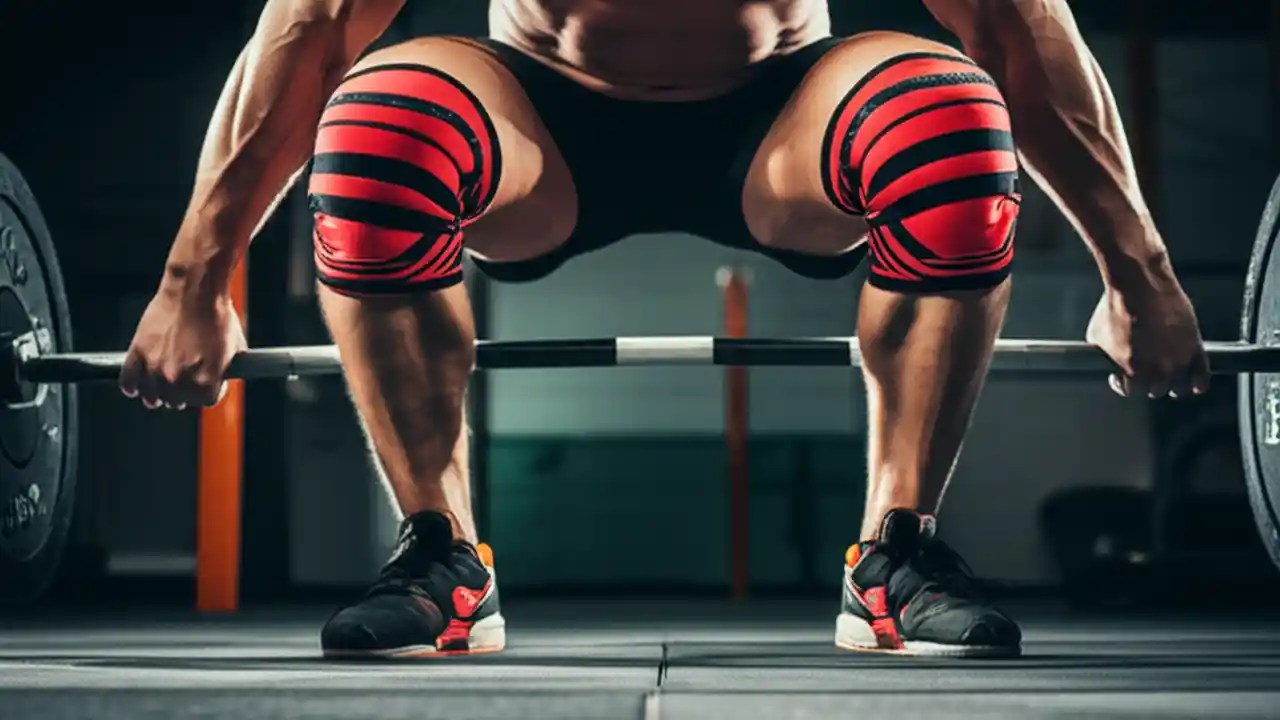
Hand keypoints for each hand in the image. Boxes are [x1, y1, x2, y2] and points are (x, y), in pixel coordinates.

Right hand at [118, 283, 246, 409]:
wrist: (195, 291)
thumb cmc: (217, 316)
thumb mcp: (235, 349)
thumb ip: (226, 371)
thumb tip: (222, 378)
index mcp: (206, 382)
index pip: (206, 402)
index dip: (208, 392)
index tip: (205, 385)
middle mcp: (179, 380)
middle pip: (177, 401)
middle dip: (182, 395)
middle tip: (182, 387)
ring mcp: (156, 368)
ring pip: (151, 395)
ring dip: (155, 395)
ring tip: (156, 395)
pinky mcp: (138, 353)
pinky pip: (128, 379)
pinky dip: (130, 385)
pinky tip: (134, 388)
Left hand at [1086, 257, 1208, 398]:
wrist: (1141, 284)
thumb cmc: (1116, 307)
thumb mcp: (1097, 337)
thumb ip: (1104, 358)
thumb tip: (1106, 366)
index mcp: (1132, 371)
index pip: (1131, 392)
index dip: (1126, 383)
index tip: (1125, 377)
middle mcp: (1157, 370)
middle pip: (1156, 390)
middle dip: (1149, 382)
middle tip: (1147, 371)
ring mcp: (1179, 360)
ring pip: (1179, 388)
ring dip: (1173, 384)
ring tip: (1168, 375)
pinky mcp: (1196, 348)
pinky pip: (1203, 377)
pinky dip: (1199, 383)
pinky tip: (1195, 384)